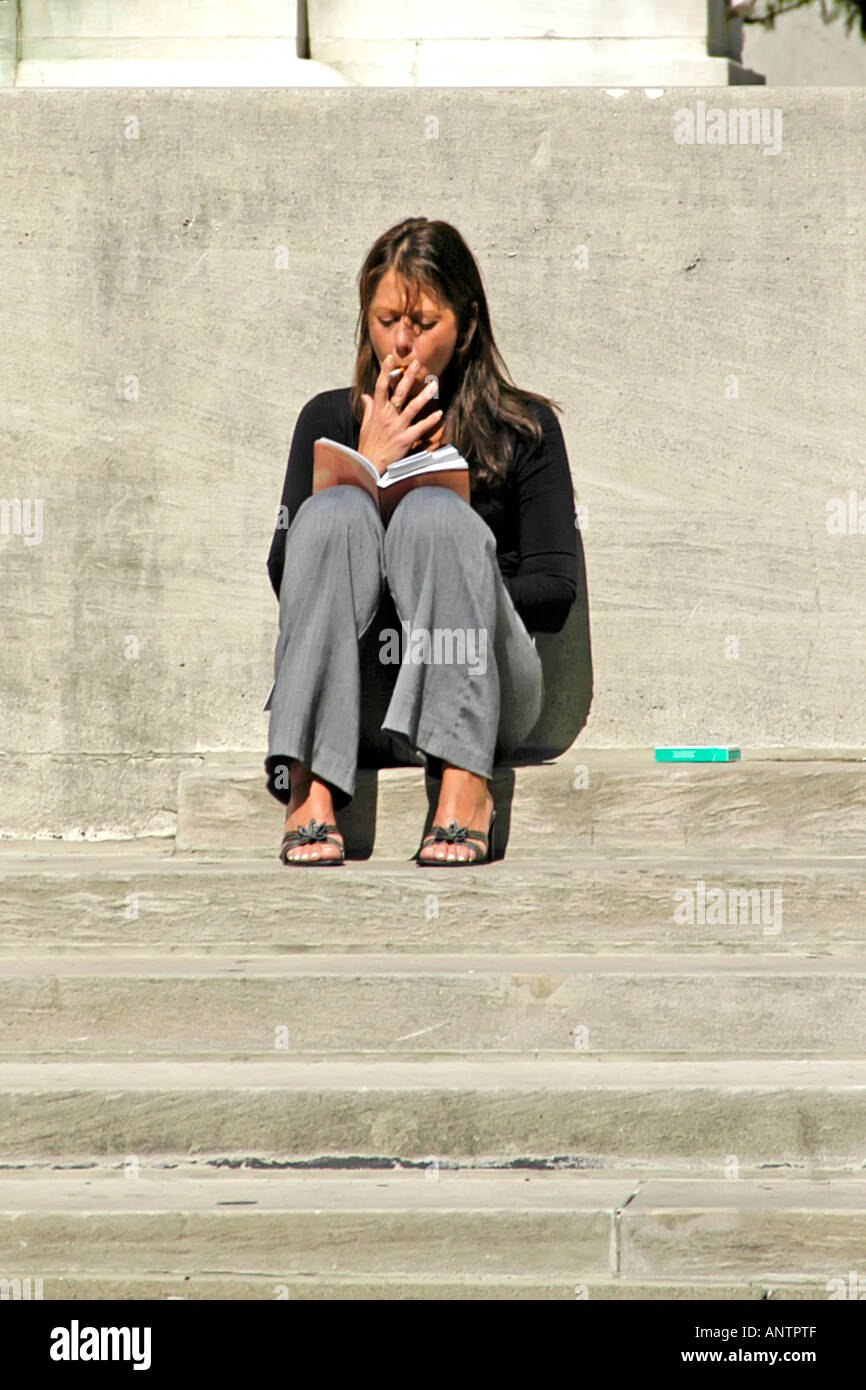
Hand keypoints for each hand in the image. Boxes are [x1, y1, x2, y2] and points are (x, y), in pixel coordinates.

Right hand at [359, 356, 443, 473]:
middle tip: (417, 363)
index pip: (381, 386)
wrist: (369, 465)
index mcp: (377, 411)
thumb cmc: (368, 445)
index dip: (386, 371)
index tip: (391, 358)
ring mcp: (397, 427)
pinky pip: (420, 428)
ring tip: (434, 385)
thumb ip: (368, 408)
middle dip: (408, 376)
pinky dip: (430, 421)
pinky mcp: (405, 439)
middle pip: (399, 392)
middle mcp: (388, 416)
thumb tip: (365, 395)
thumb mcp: (365, 425)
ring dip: (424, 396)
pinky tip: (439, 413)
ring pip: (412, 408)